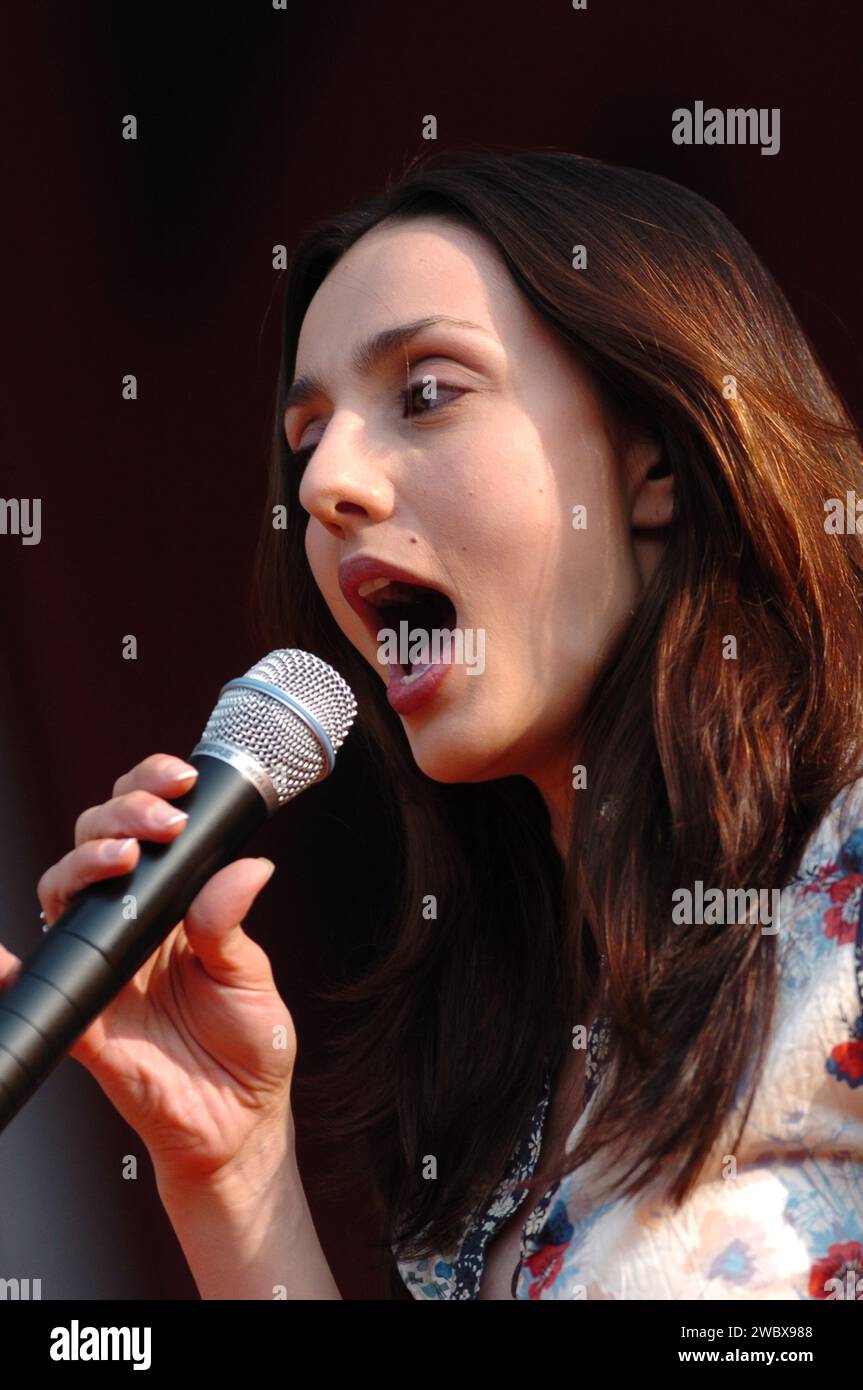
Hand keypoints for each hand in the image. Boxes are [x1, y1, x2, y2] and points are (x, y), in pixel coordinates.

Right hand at [3, 753, 296, 1189]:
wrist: (239, 1121)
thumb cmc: (248, 1042)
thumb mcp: (249, 974)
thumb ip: (232, 922)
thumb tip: (247, 867)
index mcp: (173, 902)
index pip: (147, 827)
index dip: (150, 790)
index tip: (178, 779)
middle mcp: (130, 923)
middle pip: (96, 844)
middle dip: (118, 815)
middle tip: (157, 824)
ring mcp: (103, 965)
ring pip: (64, 895)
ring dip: (82, 864)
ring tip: (120, 857)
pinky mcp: (86, 1017)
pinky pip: (40, 987)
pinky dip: (9, 970)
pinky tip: (2, 956)